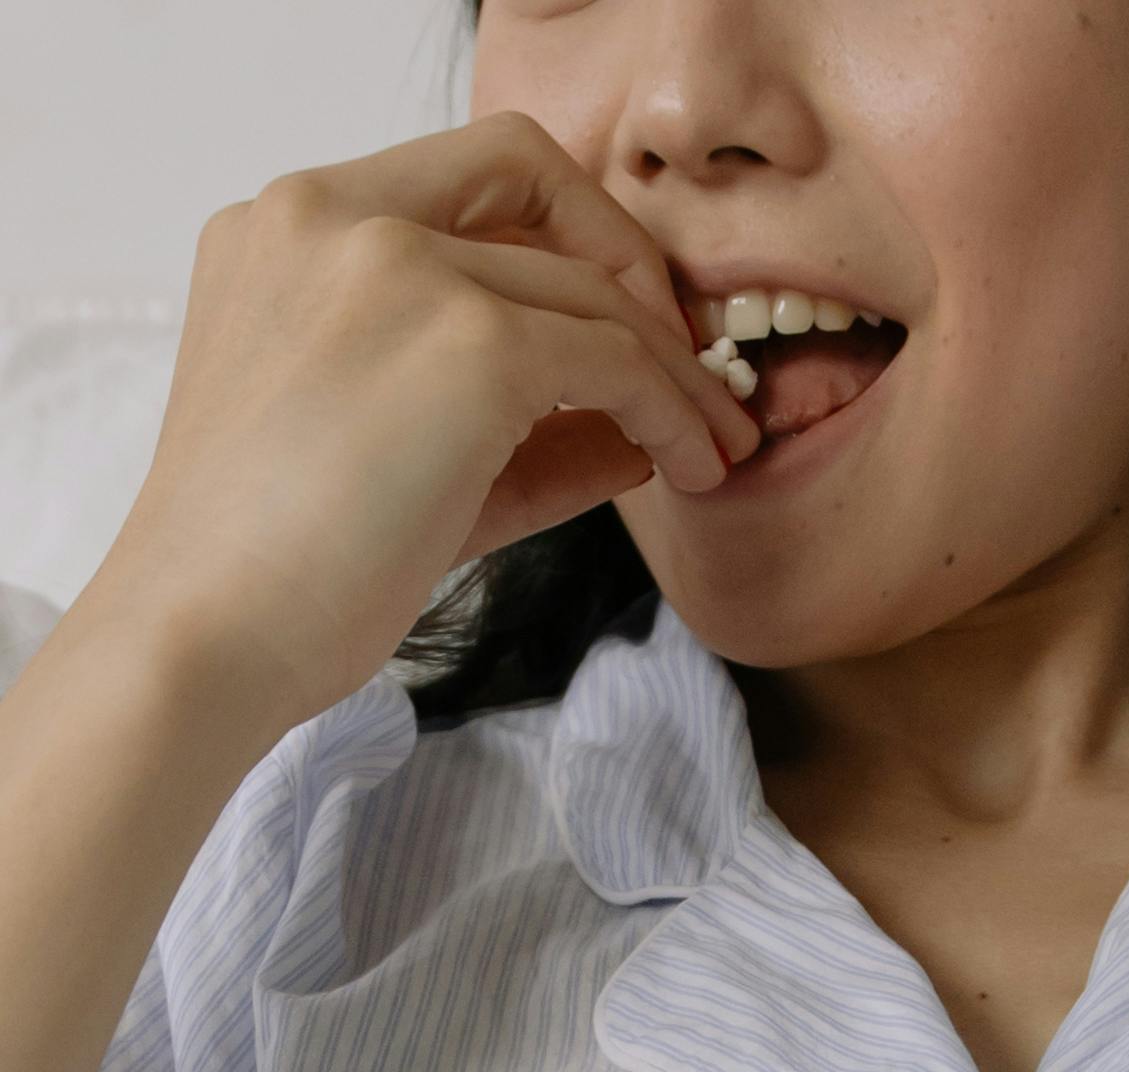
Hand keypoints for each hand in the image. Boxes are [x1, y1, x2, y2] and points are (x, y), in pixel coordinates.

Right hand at [84, 117, 758, 746]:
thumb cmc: (275, 572)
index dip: (564, 233)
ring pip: (590, 284)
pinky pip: (615, 358)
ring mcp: (398, 266)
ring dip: (676, 366)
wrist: (204, 633)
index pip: (463, 173)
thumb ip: (504, 422)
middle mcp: (330, 212)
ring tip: (716, 445)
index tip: (619, 320)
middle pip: (535, 184)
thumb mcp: (390, 459)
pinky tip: (691, 467)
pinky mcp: (465, 343)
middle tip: (693, 374)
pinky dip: (674, 409)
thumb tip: (634, 424)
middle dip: (636, 275)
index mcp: (288, 225)